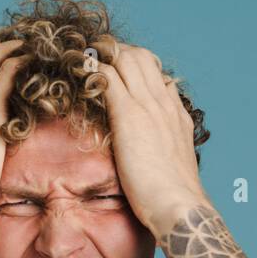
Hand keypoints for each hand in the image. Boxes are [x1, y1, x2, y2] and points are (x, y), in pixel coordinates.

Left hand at [91, 41, 208, 238]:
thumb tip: (159, 148)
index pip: (157, 76)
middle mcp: (163, 102)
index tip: (117, 73)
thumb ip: (167, 149)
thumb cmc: (174, 196)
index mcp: (175, 114)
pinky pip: (107, 76)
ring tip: (82, 55)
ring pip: (126, 58)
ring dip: (103, 53)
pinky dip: (91, 67)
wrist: (179, 205)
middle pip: (142, 57)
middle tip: (95, 57)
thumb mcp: (176, 165)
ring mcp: (147, 105)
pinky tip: (77, 68)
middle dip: (117, 52)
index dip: (136, 68)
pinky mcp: (128, 114)